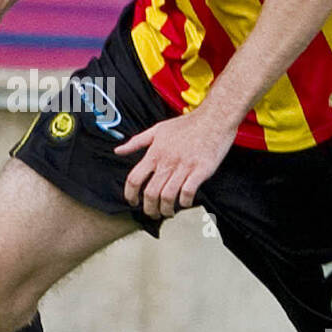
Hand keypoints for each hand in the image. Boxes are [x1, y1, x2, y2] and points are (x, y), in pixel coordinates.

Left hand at [114, 110, 238, 219]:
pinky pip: (188, 192)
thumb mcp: (157, 129)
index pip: (134, 179)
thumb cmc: (186, 124)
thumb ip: (136, 142)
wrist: (214, 118)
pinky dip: (185, 202)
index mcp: (155, 153)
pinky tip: (185, 202)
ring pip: (168, 196)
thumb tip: (118, 151)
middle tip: (152, 213)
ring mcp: (184, 166)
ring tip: (167, 212)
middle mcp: (167, 161)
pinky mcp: (201, 170)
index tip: (132, 202)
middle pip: (150, 193)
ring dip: (166, 209)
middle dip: (149, 209)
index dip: (130, 194)